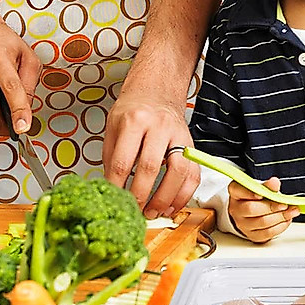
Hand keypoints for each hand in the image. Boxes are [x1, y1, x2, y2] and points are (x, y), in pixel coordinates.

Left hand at [103, 87, 196, 218]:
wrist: (157, 91)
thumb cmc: (134, 110)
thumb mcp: (113, 126)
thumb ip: (111, 157)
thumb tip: (111, 189)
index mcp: (135, 121)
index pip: (123, 160)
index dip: (117, 186)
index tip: (113, 201)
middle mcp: (159, 126)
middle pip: (151, 167)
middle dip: (141, 196)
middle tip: (133, 212)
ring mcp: (179, 135)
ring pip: (178, 171)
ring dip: (165, 198)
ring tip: (154, 213)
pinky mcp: (191, 144)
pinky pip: (193, 172)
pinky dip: (184, 193)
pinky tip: (172, 205)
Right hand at [226, 179, 298, 242]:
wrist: (252, 211)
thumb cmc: (257, 197)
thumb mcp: (261, 186)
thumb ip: (267, 185)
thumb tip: (274, 183)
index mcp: (236, 192)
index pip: (239, 191)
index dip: (250, 193)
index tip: (262, 194)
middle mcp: (236, 209)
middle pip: (251, 209)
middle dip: (271, 207)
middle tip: (284, 204)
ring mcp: (243, 224)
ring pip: (261, 222)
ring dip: (280, 217)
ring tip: (292, 211)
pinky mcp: (252, 235)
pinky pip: (267, 233)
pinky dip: (280, 226)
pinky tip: (287, 219)